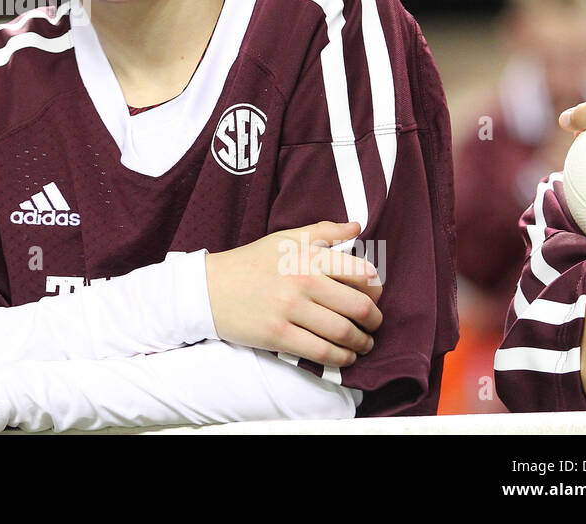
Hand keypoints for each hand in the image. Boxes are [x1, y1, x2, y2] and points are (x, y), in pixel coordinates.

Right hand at [205, 220, 381, 367]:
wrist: (208, 288)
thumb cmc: (250, 263)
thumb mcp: (284, 238)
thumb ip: (323, 232)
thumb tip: (356, 226)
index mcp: (308, 256)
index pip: (362, 275)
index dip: (376, 291)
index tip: (373, 298)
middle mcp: (303, 281)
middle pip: (360, 308)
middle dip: (375, 322)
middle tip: (373, 326)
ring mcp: (290, 310)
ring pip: (344, 334)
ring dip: (361, 344)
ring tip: (362, 344)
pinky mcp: (279, 335)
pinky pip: (322, 352)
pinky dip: (341, 359)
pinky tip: (344, 357)